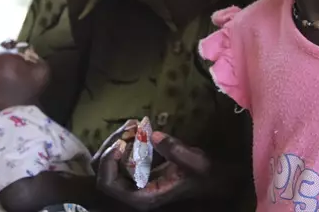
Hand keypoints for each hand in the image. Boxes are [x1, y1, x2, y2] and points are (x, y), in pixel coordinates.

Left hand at [96, 129, 239, 210]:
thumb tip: (152, 135)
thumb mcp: (195, 162)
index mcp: (143, 196)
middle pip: (105, 171)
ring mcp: (135, 180)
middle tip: (131, 126)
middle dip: (113, 144)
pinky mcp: (140, 169)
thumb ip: (175, 150)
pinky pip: (122, 155)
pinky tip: (138, 126)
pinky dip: (126, 139)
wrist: (213, 178)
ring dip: (119, 139)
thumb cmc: (205, 175)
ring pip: (111, 161)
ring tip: (135, 123)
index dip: (108, 163)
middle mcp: (134, 190)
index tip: (121, 142)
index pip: (109, 184)